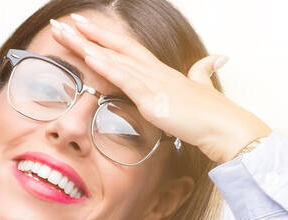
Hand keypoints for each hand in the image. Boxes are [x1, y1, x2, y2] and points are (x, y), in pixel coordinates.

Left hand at [50, 13, 271, 163]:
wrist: (226, 128)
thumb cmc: (215, 115)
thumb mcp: (205, 89)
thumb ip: (203, 73)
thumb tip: (214, 58)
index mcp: (162, 72)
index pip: (127, 49)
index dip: (106, 37)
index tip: (84, 27)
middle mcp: (155, 72)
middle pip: (115, 46)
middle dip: (87, 34)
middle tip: (61, 23)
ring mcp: (153, 83)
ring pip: (113, 58)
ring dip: (86, 45)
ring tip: (63, 32)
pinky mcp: (153, 99)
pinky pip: (124, 79)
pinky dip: (105, 66)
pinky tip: (89, 56)